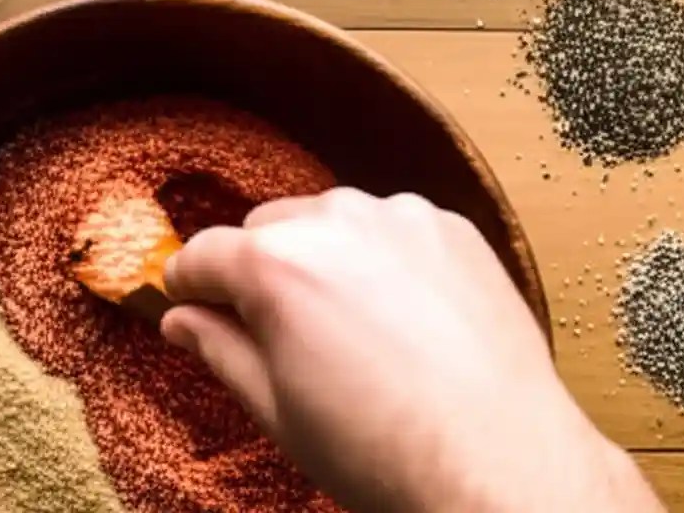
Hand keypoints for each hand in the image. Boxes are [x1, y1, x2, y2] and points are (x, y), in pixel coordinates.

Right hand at [161, 188, 663, 512]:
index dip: (188, 286)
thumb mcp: (276, 409)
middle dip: (259, 273)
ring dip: (321, 259)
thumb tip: (181, 320)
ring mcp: (401, 218)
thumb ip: (219, 349)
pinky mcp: (452, 229)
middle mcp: (336, 221)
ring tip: (348, 330)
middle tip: (280, 336)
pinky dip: (380, 259)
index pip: (202, 254)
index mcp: (276, 265)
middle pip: (265, 230)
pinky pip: (390, 228)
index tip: (191, 305)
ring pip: (329, 222)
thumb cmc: (385, 450)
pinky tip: (397, 317)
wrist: (502, 465)